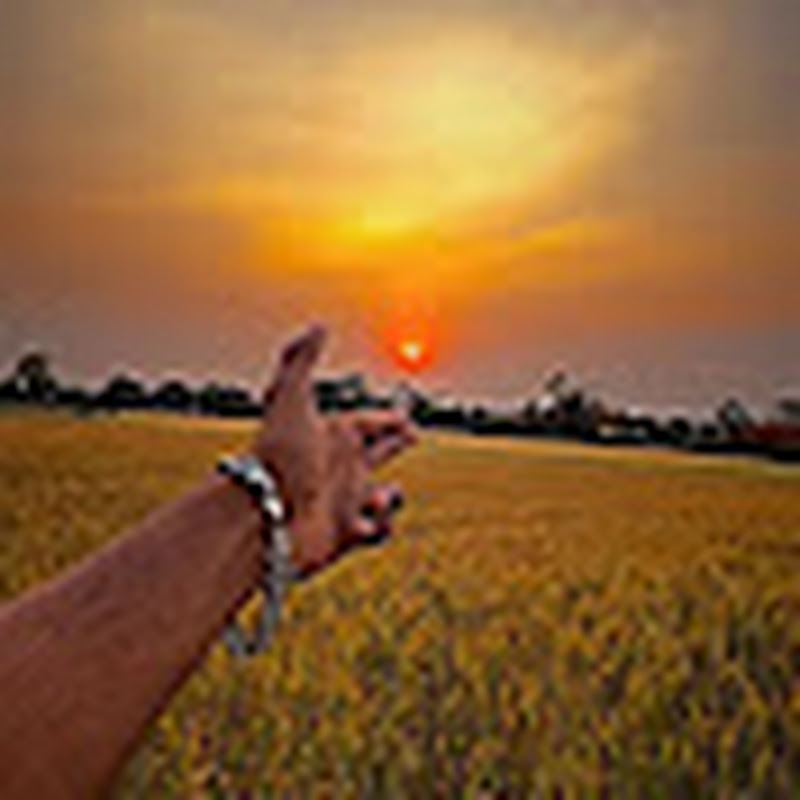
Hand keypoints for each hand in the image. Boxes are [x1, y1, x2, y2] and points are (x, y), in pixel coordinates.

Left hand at [252, 325, 417, 575]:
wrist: (260, 515)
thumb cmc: (276, 456)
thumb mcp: (289, 398)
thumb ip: (301, 359)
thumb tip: (318, 324)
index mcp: (333, 437)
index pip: (369, 424)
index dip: (388, 420)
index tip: (407, 417)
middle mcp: (340, 468)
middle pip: (378, 452)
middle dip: (397, 442)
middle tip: (414, 433)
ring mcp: (343, 502)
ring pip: (383, 497)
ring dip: (390, 499)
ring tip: (379, 498)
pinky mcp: (343, 536)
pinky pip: (377, 532)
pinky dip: (380, 527)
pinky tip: (364, 525)